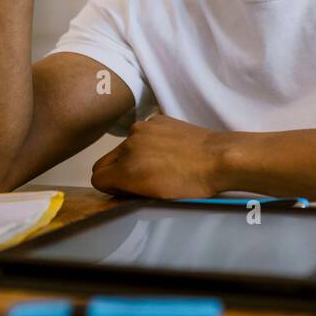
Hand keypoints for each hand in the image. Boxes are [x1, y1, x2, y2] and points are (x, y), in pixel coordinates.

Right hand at [90, 115, 230, 198]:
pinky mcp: (156, 119)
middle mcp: (128, 144)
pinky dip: (149, 141)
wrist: (218, 157)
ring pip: (124, 145)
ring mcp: (142, 128)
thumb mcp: (155, 196)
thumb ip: (128, 189)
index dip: (110, 187)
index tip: (126, 190)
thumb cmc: (191, 184)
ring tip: (160, 162)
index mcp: (126, 168)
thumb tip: (118, 186)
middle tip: (139, 179)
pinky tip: (169, 148)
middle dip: (116, 171)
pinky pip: (142, 133)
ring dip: (133, 154)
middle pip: (105, 161)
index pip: (97, 178)